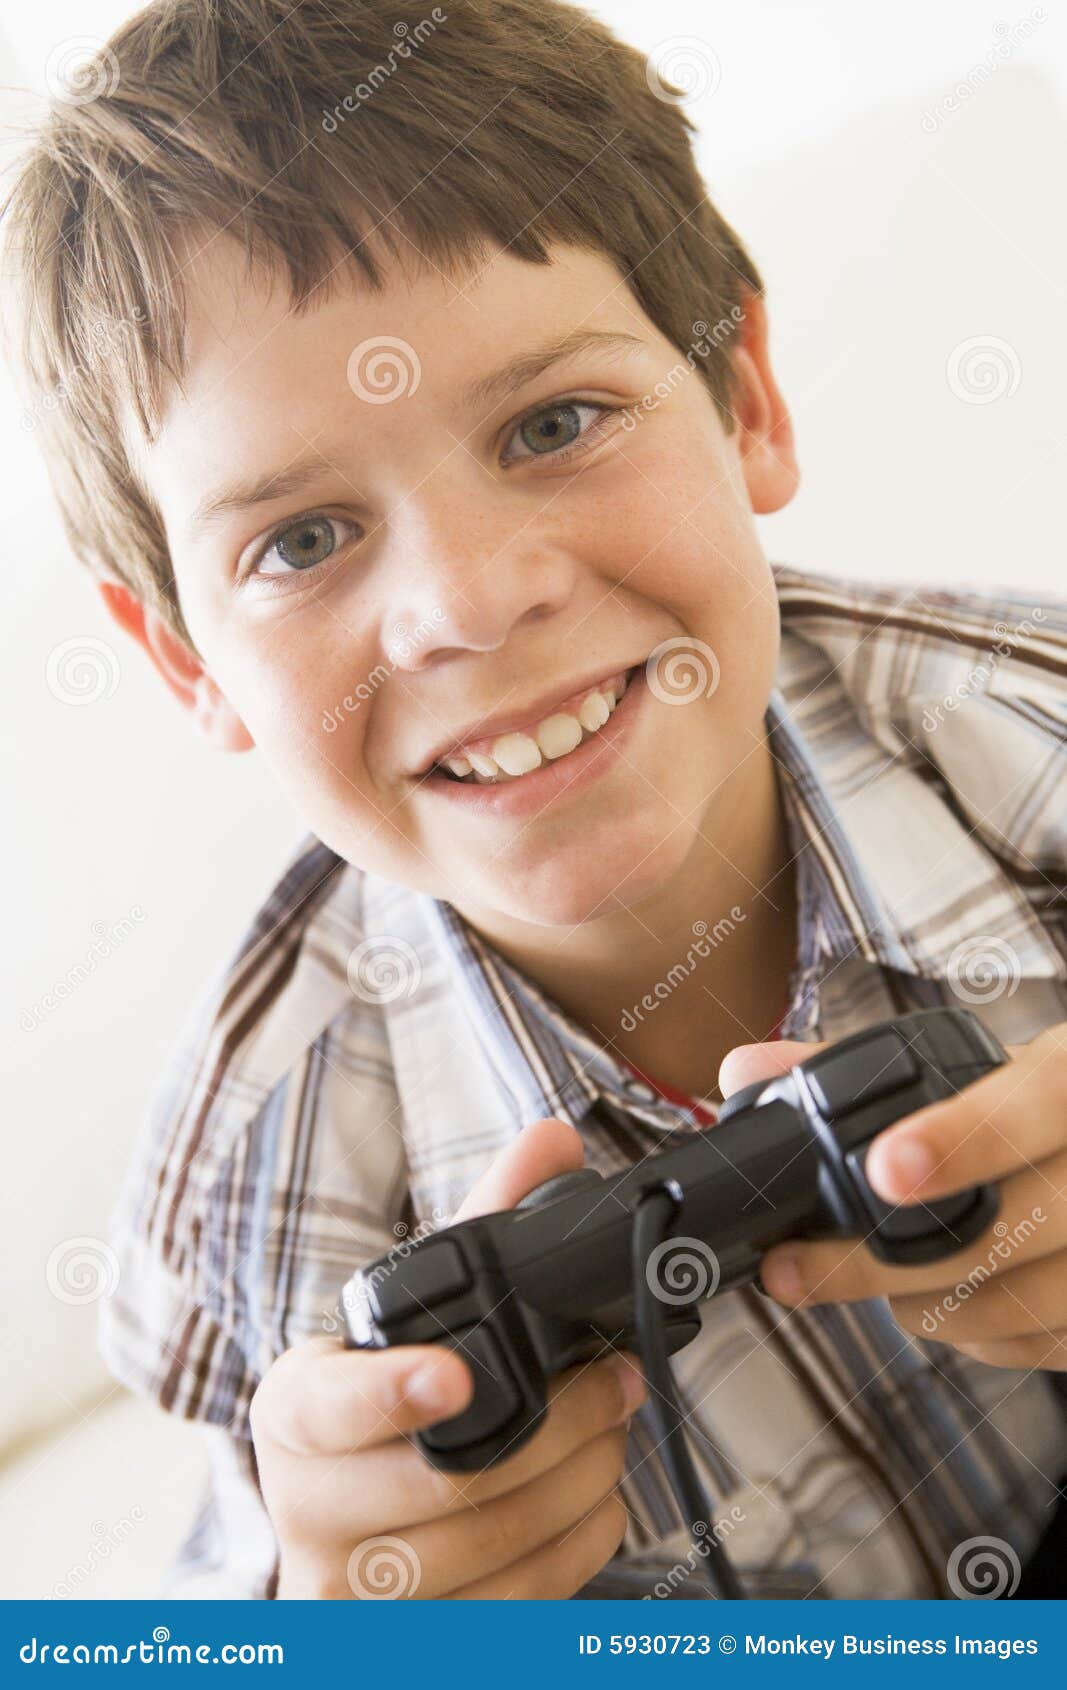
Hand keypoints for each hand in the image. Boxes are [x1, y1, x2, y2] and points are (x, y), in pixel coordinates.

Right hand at [250, 1117, 645, 1598]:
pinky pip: (515, 1604)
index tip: (455, 1375)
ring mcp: (355, 1590)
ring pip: (492, 1548)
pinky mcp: (412, 1636)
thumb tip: (554, 1140)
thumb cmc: (386, 1401)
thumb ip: (482, 1218)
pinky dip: (577, 1543)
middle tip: (616, 1381)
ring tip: (618, 1425)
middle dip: (558, 1427)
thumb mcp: (414, 1312)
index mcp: (295, 1411)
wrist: (347, 1523)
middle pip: (446, 1484)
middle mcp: (306, 1508)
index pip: (328, 1409)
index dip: (391, 1394)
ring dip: (582, 1480)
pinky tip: (597, 1493)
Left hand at [718, 1025, 1066, 1370]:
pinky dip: (972, 1336)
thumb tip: (745, 1072)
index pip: (1029, 1107)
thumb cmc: (1042, 1108)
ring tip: (861, 1281)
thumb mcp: (978, 1066)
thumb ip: (856, 1063)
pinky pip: (1038, 1347)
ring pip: (1018, 1305)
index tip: (883, 1168)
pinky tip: (936, 1305)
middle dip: (881, 1263)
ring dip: (916, 1305)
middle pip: (1005, 1230)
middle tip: (792, 1269)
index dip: (957, 1143)